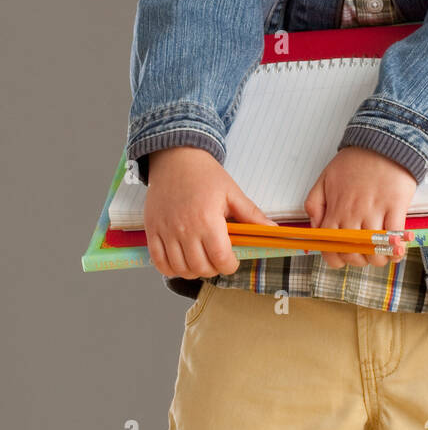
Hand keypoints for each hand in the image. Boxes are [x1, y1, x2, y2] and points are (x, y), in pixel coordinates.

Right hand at [143, 146, 280, 278]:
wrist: (176, 158)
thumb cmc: (205, 175)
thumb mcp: (232, 192)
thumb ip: (252, 215)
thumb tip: (273, 230)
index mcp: (207, 219)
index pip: (220, 258)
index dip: (230, 265)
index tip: (233, 261)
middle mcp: (184, 228)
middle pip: (200, 267)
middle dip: (214, 269)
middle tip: (219, 259)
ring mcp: (166, 231)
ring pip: (180, 268)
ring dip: (194, 271)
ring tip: (202, 260)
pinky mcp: (152, 230)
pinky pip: (159, 262)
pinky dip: (171, 268)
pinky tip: (182, 261)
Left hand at [304, 146, 417, 267]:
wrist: (383, 142)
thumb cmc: (355, 161)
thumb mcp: (324, 179)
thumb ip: (314, 205)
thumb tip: (315, 229)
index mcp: (336, 210)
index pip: (331, 249)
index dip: (337, 259)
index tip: (344, 256)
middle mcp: (353, 214)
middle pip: (354, 254)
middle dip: (359, 261)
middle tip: (364, 253)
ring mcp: (375, 211)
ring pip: (375, 251)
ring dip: (378, 258)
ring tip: (381, 252)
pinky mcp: (395, 207)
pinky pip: (395, 238)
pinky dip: (396, 250)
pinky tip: (396, 249)